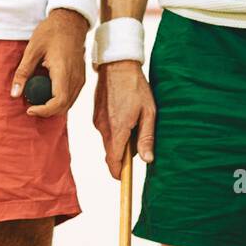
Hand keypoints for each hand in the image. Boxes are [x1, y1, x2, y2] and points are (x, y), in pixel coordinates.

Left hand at [11, 9, 87, 117]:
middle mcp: (76, 78)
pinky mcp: (81, 78)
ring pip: (68, 104)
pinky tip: (46, 91)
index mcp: (64, 72)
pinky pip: (71, 96)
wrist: (70, 21)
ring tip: (37, 97)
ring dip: (52, 106)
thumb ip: (23, 73)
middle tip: (30, 105)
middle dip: (46, 111)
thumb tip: (14, 94)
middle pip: (63, 107)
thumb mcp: (32, 49)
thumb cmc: (51, 32)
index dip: (43, 111)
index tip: (30, 109)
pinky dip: (59, 100)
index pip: (58, 103)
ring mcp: (80, 79)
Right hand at [92, 61, 154, 178]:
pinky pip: (104, 132)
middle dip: (121, 160)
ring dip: (118, 144)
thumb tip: (147, 160)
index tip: (123, 179)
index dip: (119, 174)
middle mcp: (104, 129)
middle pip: (110, 154)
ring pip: (107, 143)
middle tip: (135, 153)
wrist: (117, 65)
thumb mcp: (149, 112)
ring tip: (133, 127)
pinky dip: (114, 133)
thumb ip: (146, 137)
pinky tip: (124, 119)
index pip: (114, 161)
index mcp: (118, 130)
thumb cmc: (136, 87)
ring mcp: (98, 122)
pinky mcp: (96, 116)